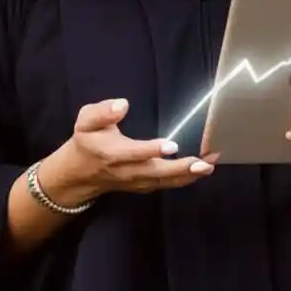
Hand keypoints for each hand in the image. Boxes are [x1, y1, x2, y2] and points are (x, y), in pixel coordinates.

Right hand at [39, 98, 216, 205]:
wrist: (80, 174)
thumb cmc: (88, 141)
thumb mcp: (86, 121)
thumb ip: (102, 112)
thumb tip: (123, 104)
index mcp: (112, 154)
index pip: (134, 153)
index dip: (152, 150)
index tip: (172, 144)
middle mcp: (126, 171)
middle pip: (155, 173)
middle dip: (180, 169)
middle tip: (203, 163)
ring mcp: (137, 182)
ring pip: (164, 182)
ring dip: (189, 175)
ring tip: (210, 164)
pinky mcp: (145, 186)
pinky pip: (167, 185)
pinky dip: (186, 179)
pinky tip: (203, 169)